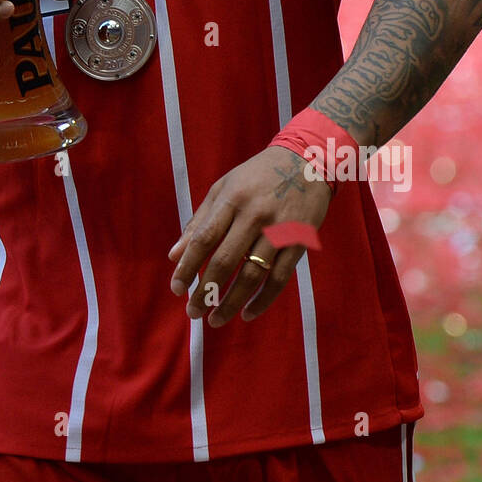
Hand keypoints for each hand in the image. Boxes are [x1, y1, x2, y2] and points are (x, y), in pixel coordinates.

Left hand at [167, 146, 331, 326]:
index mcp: (232, 199)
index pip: (204, 238)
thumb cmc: (257, 176)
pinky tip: (247, 314)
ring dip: (231, 302)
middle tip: (192, 311)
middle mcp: (254, 215)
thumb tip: (174, 255)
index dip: (188, 266)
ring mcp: (279, 230)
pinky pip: (279, 279)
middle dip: (206, 291)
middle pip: (225, 261)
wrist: (307, 161)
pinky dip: (262, 300)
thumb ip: (199, 221)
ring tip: (215, 320)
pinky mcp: (299, 243)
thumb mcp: (224, 188)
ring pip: (252, 275)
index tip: (176, 288)